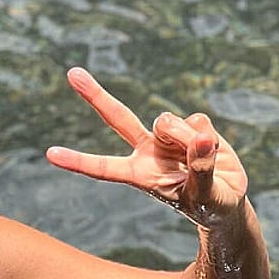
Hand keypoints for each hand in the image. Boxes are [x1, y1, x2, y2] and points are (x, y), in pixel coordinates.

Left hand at [45, 67, 247, 228]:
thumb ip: (200, 169)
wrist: (227, 202)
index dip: (78, 160)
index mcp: (138, 174)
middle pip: (117, 118)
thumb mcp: (204, 196)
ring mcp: (168, 135)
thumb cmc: (208, 206)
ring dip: (187, 139)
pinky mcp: (193, 125)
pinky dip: (210, 137)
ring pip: (168, 121)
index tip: (50, 153)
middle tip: (72, 73)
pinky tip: (212, 150)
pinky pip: (198, 121)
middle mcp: (147, 150)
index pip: (102, 167)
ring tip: (202, 161)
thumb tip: (202, 137)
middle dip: (95, 95)